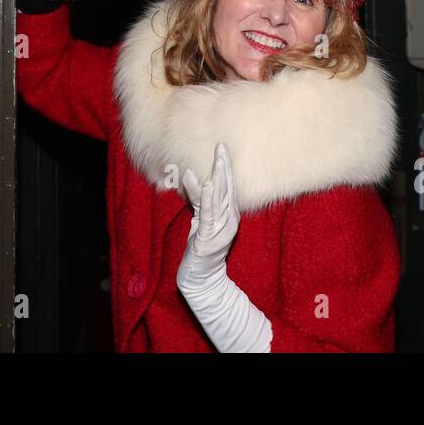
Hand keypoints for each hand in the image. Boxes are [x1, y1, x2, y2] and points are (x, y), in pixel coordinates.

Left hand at [180, 143, 239, 272]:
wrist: (201, 277)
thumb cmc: (202, 246)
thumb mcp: (201, 219)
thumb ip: (200, 200)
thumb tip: (193, 177)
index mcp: (230, 215)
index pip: (229, 188)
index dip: (226, 168)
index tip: (222, 149)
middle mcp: (229, 221)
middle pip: (227, 190)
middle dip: (224, 167)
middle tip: (221, 147)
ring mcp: (221, 229)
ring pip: (219, 199)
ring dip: (217, 177)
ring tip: (217, 159)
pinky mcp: (208, 237)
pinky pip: (208, 214)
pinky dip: (206, 197)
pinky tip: (205, 183)